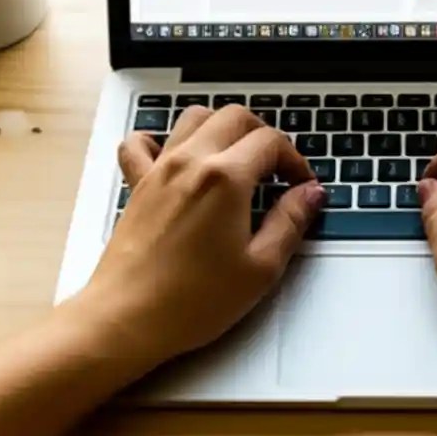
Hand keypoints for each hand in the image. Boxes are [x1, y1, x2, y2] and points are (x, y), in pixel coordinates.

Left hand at [76, 105, 324, 369]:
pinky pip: (140, 143)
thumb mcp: (260, 268)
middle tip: (276, 167)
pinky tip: (173, 158)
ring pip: (194, 118)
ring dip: (221, 127)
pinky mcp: (136, 185)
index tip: (301, 186)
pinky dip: (159, 140)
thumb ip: (290, 222)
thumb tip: (309, 194)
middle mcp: (190, 162)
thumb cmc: (191, 301)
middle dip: (264, 134)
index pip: (271, 142)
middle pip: (235, 116)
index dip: (295, 160)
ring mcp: (159, 170)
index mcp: (226, 178)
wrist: (127, 319)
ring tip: (236, 157)